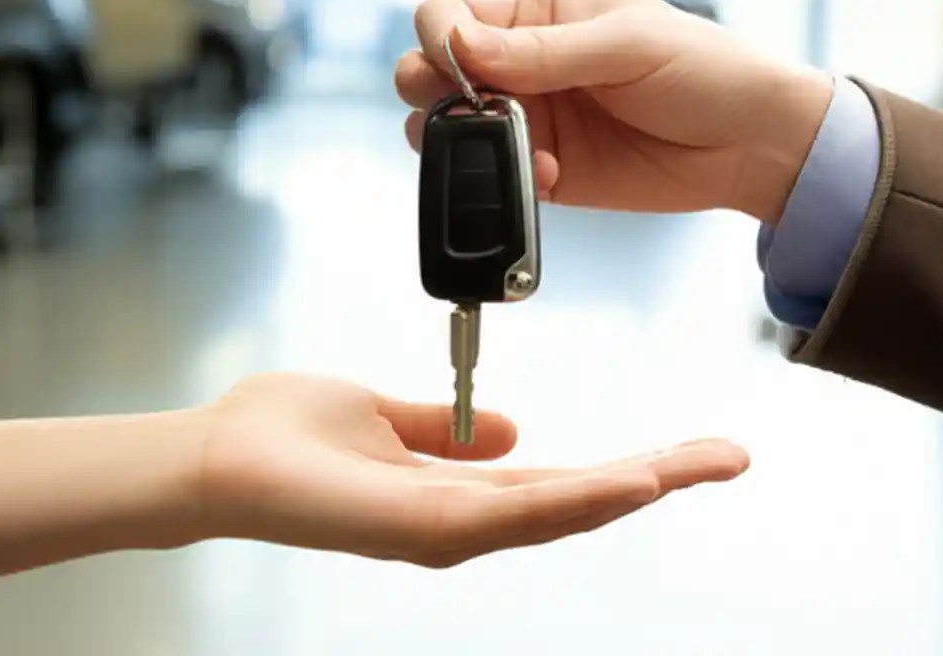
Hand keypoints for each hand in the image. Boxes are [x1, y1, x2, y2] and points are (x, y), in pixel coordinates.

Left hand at [195, 374, 747, 567]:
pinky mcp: (423, 529)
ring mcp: (445, 532)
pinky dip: (578, 497)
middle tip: (730, 456)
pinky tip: (629, 478)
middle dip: (659, 479)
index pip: (561, 478)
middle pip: (579, 501)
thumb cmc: (280, 435)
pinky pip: (515, 513)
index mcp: (454, 489)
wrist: (211, 456)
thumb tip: (505, 427)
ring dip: (635, 487)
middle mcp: (460, 520)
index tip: (688, 446)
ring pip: (562, 512)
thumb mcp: (377, 410)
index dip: (628, 466)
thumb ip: (440, 424)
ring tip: (699, 464)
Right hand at [396, 0, 833, 224]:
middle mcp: (521, 58)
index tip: (462, 65)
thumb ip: (542, 51)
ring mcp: (528, 115)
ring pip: (448, 127)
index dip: (441, 36)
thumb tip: (461, 45)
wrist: (749, 143)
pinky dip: (505, 180)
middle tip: (472, 108)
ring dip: (462, 141)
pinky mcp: (542, 167)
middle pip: (430, 67)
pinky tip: (549, 174)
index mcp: (537, 5)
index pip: (451, 10)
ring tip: (514, 145)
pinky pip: (493, 175)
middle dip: (434, 90)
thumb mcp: (626, 45)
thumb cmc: (703, 69)